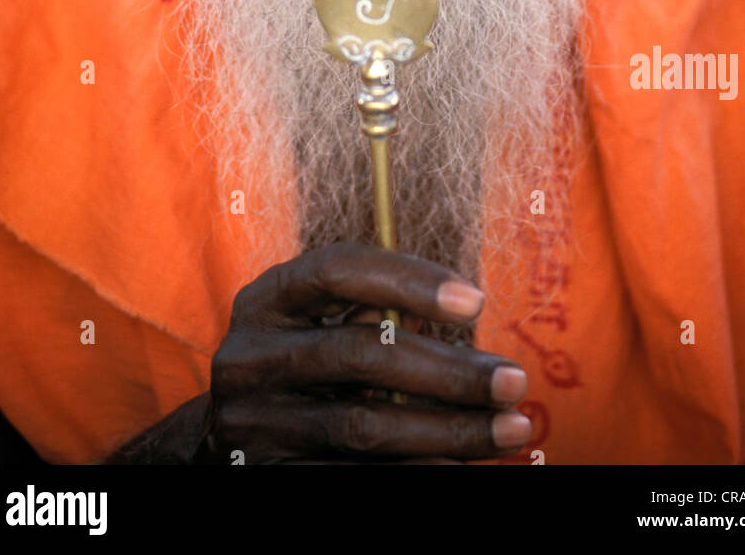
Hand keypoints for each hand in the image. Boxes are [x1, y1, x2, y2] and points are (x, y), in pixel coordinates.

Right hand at [199, 242, 531, 464]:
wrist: (232, 436)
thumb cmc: (303, 358)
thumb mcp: (320, 321)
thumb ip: (375, 312)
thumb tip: (463, 313)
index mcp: (268, 298)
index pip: (337, 270)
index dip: (408, 279)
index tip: (476, 300)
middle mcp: (252, 355)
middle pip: (359, 355)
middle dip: (448, 370)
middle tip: (512, 381)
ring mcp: (255, 421)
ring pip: (363, 426)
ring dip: (448, 429)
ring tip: (510, 429)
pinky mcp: (270, 474)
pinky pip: (351, 475)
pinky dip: (414, 472)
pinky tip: (460, 465)